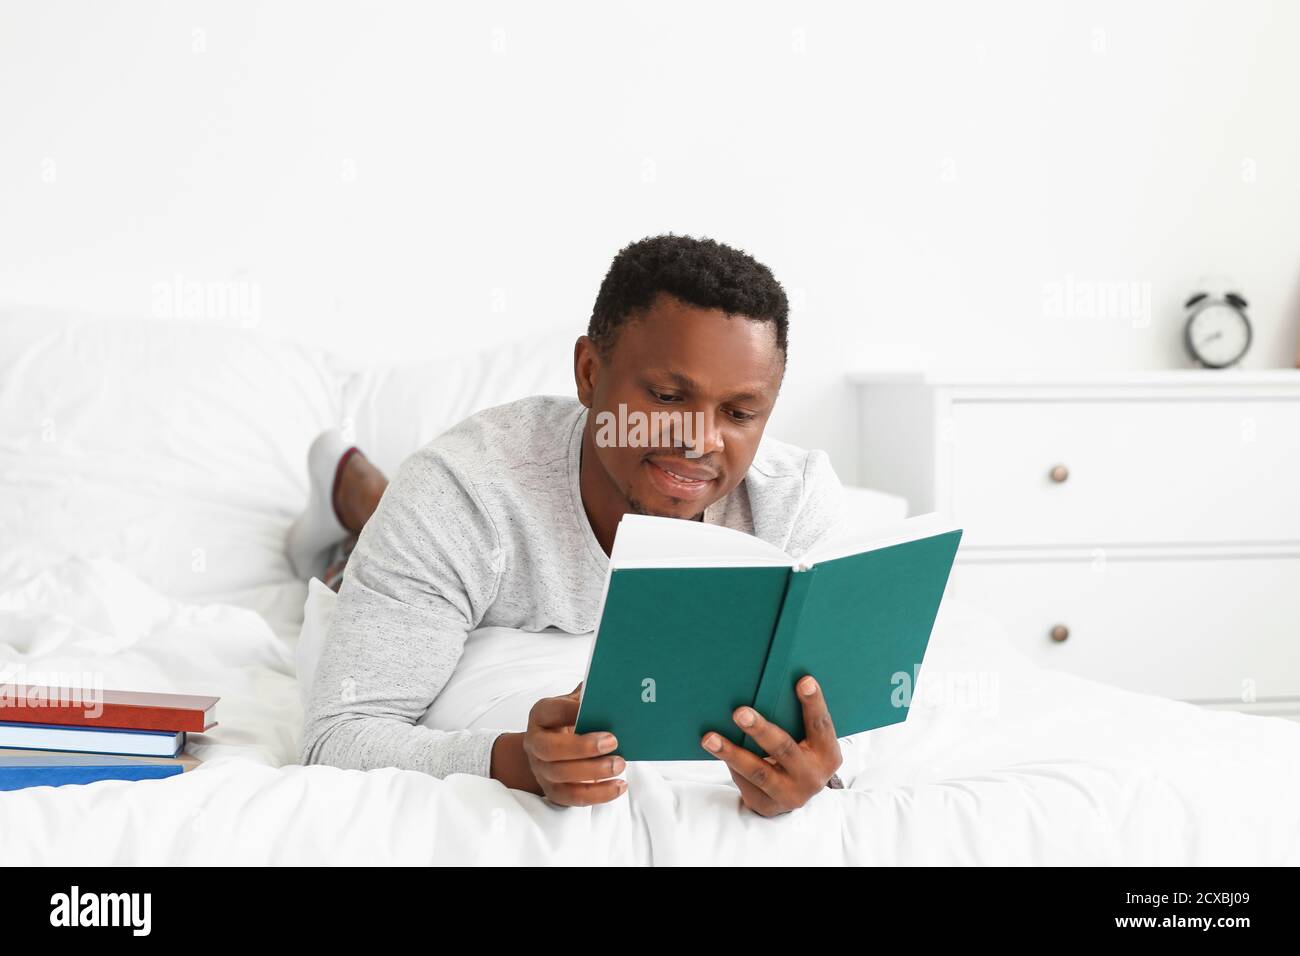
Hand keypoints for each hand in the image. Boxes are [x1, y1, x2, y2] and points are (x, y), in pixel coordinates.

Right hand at [493, 683, 626, 806]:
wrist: (552, 749)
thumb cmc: (570, 721)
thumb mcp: (575, 704)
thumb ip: (588, 696)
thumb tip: (610, 687)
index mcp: (541, 715)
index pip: (550, 711)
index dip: (571, 710)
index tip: (596, 707)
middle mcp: (535, 743)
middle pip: (550, 749)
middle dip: (582, 747)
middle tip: (613, 741)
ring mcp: (541, 769)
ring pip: (561, 775)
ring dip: (594, 771)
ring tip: (620, 764)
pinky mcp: (553, 791)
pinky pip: (573, 797)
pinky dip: (598, 794)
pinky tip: (618, 786)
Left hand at [700, 675, 842, 816]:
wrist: (792, 793)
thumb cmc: (797, 752)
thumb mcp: (806, 740)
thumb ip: (794, 720)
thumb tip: (762, 685)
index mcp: (827, 754)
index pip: (821, 725)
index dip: (813, 703)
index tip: (804, 680)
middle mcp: (812, 777)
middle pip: (784, 749)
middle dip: (760, 730)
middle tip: (739, 712)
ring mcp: (790, 795)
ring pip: (758, 772)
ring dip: (732, 753)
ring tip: (710, 738)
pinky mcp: (767, 805)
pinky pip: (745, 783)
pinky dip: (729, 764)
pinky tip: (715, 750)